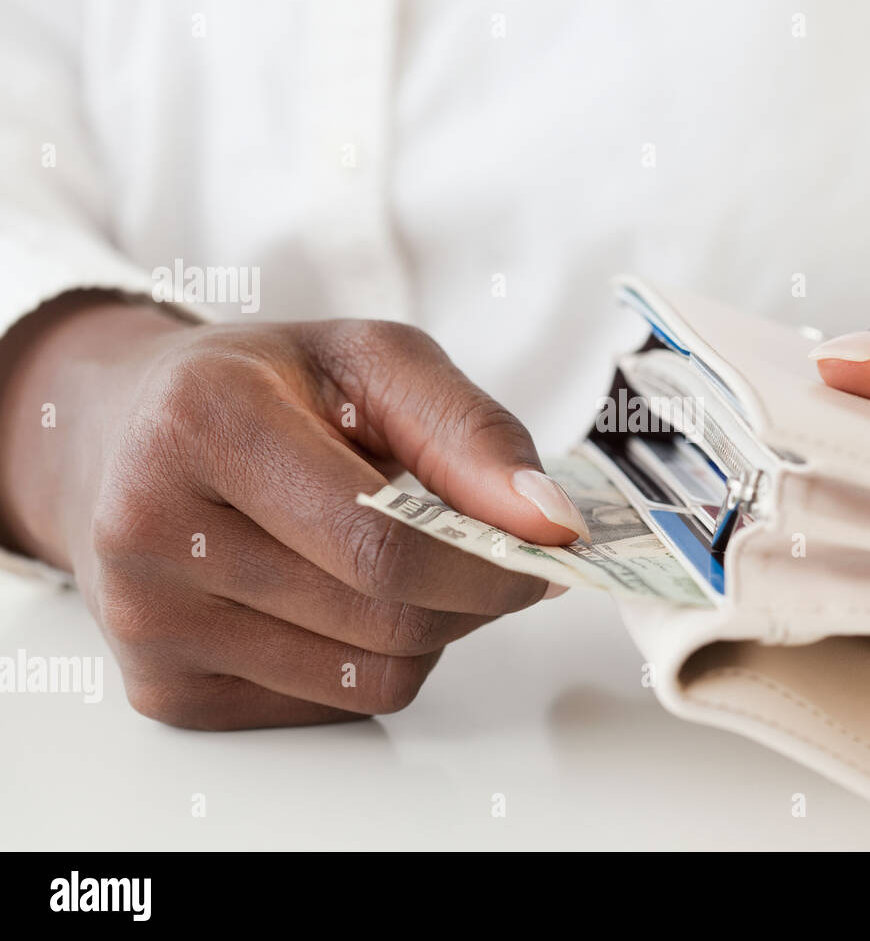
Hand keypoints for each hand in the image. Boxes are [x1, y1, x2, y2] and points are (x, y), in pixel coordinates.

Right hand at [0, 294, 587, 728]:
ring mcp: (149, 624)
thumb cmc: (261, 389)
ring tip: (405, 557)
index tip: (547, 550)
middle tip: (501, 555)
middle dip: (473, 595)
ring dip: (430, 628)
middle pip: (382, 619)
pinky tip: (341, 594)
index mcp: (202, 423)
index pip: (381, 544)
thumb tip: (548, 520)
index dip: (486, 561)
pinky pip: (333, 704)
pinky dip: (373, 658)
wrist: (125, 433)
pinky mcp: (165, 690)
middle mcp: (150, 531)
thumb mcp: (371, 361)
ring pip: (370, 676)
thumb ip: (469, 430)